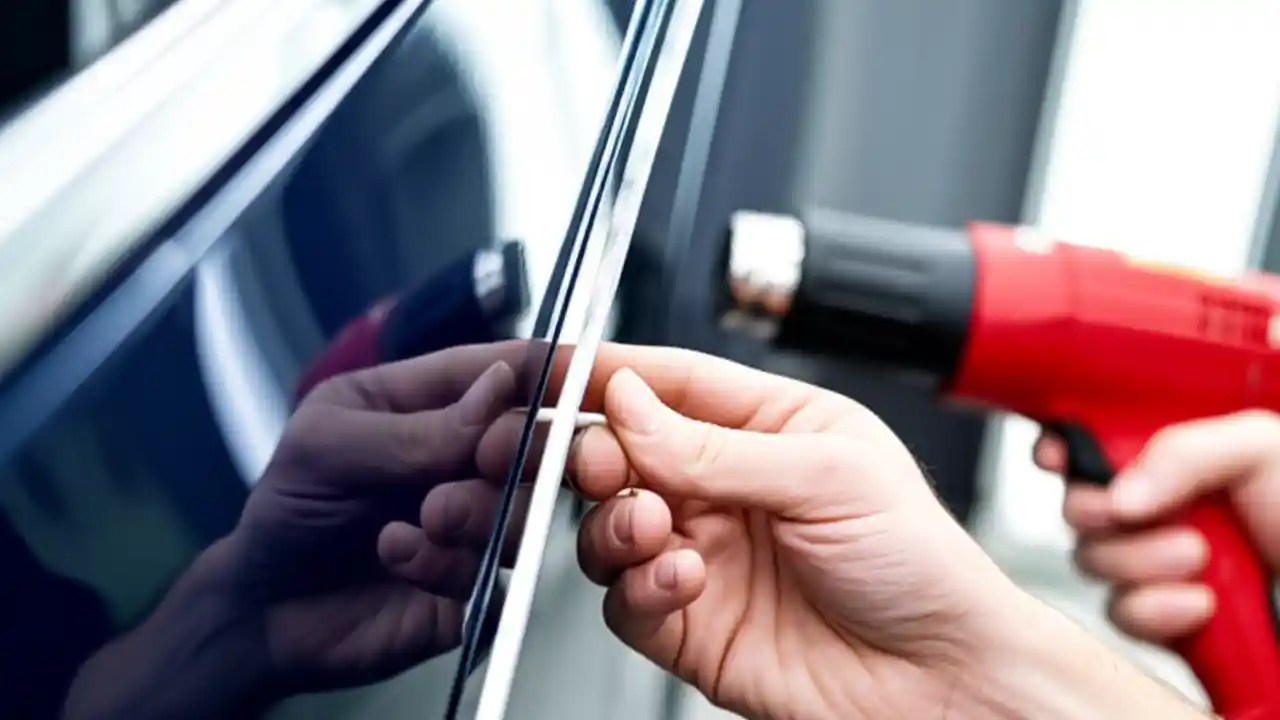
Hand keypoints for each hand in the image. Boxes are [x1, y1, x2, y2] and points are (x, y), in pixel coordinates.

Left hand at [64, 342, 533, 718]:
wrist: (263, 610)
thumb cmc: (290, 507)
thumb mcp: (328, 444)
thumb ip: (418, 424)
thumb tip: (502, 383)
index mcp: (438, 403)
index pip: (516, 370)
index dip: (560, 367)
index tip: (597, 371)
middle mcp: (470, 461)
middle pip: (543, 443)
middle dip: (519, 451)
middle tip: (481, 462)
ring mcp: (479, 526)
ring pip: (529, 513)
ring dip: (477, 513)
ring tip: (422, 519)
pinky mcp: (478, 590)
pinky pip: (500, 578)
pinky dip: (451, 566)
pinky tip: (399, 555)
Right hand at [569, 345, 1203, 719]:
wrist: (940, 681)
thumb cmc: (918, 565)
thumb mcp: (828, 475)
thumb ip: (714, 445)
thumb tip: (627, 401)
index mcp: (766, 428)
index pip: (669, 383)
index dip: (608, 372)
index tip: (556, 369)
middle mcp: (725, 487)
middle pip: (621, 450)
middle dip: (597, 450)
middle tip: (600, 460)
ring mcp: (702, 553)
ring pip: (607, 523)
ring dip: (613, 520)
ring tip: (654, 525)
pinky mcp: (687, 623)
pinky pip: (624, 597)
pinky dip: (637, 585)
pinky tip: (684, 579)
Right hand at [1036, 410, 1279, 642]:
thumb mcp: (1259, 447)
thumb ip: (1181, 451)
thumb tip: (1118, 487)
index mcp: (1172, 456)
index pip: (1089, 440)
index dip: (1062, 447)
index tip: (1060, 455)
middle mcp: (1158, 506)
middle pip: (1077, 504)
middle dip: (1102, 513)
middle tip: (1142, 512)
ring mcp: (1157, 562)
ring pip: (1092, 561)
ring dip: (1139, 562)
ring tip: (1198, 558)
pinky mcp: (1165, 615)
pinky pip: (1121, 613)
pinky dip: (1155, 610)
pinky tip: (1198, 603)